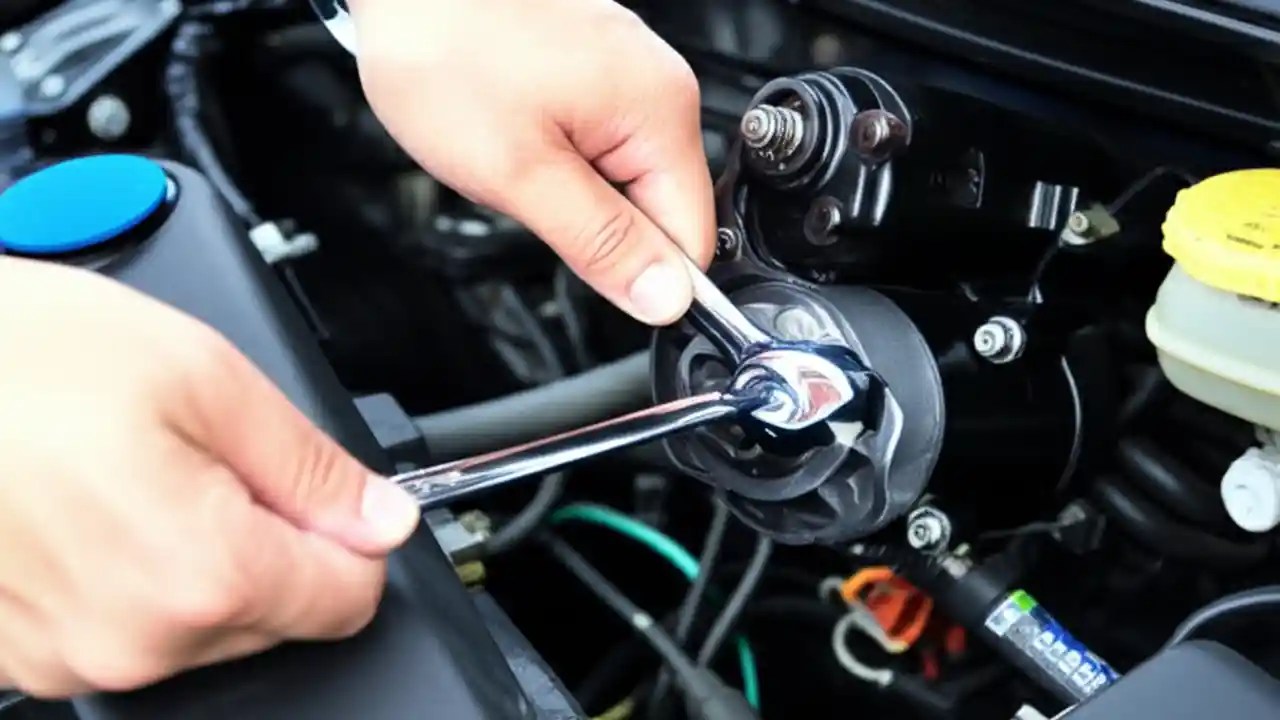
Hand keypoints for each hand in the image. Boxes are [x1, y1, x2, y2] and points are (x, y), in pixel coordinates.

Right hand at [0, 258, 420, 696]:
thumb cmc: (22, 356)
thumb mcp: (206, 378)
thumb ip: (312, 466)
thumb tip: (382, 518)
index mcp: (201, 577)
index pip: (350, 599)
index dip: (352, 536)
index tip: (323, 492)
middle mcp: (138, 643)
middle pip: (281, 614)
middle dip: (273, 540)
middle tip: (206, 457)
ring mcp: (73, 659)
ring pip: (206, 625)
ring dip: (201, 556)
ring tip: (137, 471)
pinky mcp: (27, 654)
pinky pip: (130, 627)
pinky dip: (136, 574)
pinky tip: (95, 506)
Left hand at [349, 0, 715, 324]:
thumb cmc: (446, 56)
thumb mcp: (522, 176)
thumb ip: (603, 245)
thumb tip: (666, 299)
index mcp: (660, 113)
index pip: (693, 239)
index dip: (643, 276)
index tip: (588, 267)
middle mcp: (657, 86)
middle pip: (657, 209)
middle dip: (594, 225)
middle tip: (530, 190)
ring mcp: (625, 71)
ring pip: (619, 178)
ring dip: (568, 188)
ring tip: (514, 150)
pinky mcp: (593, 67)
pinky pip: (593, 141)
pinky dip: (552, 153)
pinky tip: (512, 128)